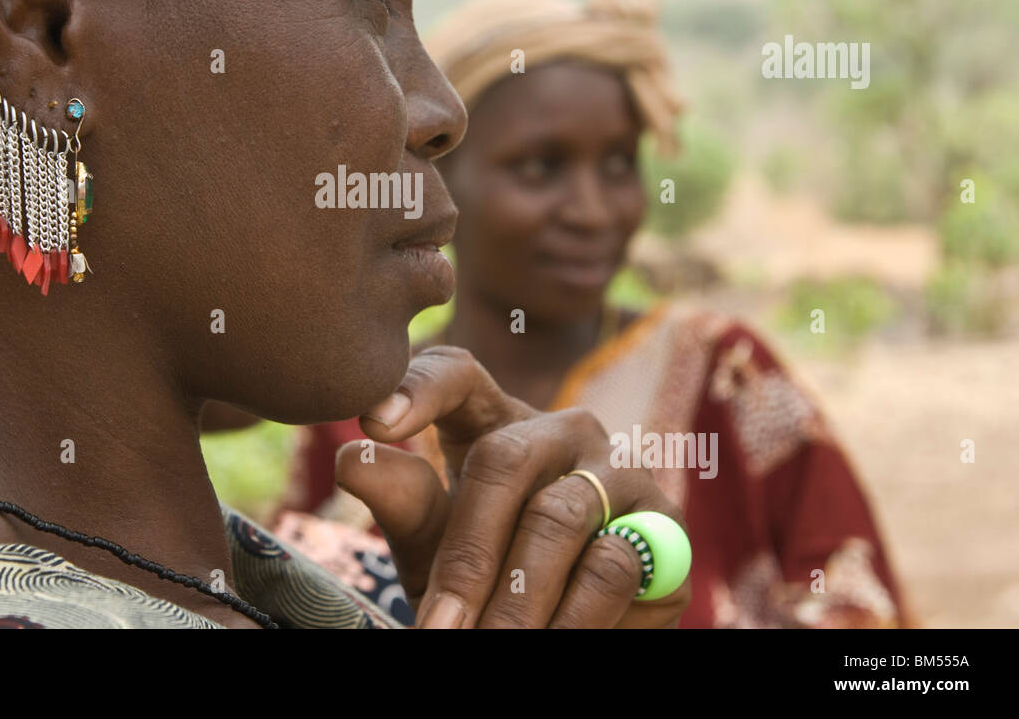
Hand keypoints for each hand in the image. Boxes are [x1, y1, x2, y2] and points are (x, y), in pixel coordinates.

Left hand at [334, 345, 690, 627]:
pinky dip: (573, 619)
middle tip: (440, 627)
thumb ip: (404, 503)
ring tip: (488, 646)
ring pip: (561, 519)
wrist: (560, 633)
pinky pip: (614, 564)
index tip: (375, 423)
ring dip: (519, 600)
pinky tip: (548, 644)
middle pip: (505, 459)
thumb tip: (355, 458)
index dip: (419, 387)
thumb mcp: (433, 545)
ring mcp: (620, 471)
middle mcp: (563, 430)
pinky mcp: (664, 526)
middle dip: (467, 554)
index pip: (458, 373)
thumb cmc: (483, 575)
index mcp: (495, 421)